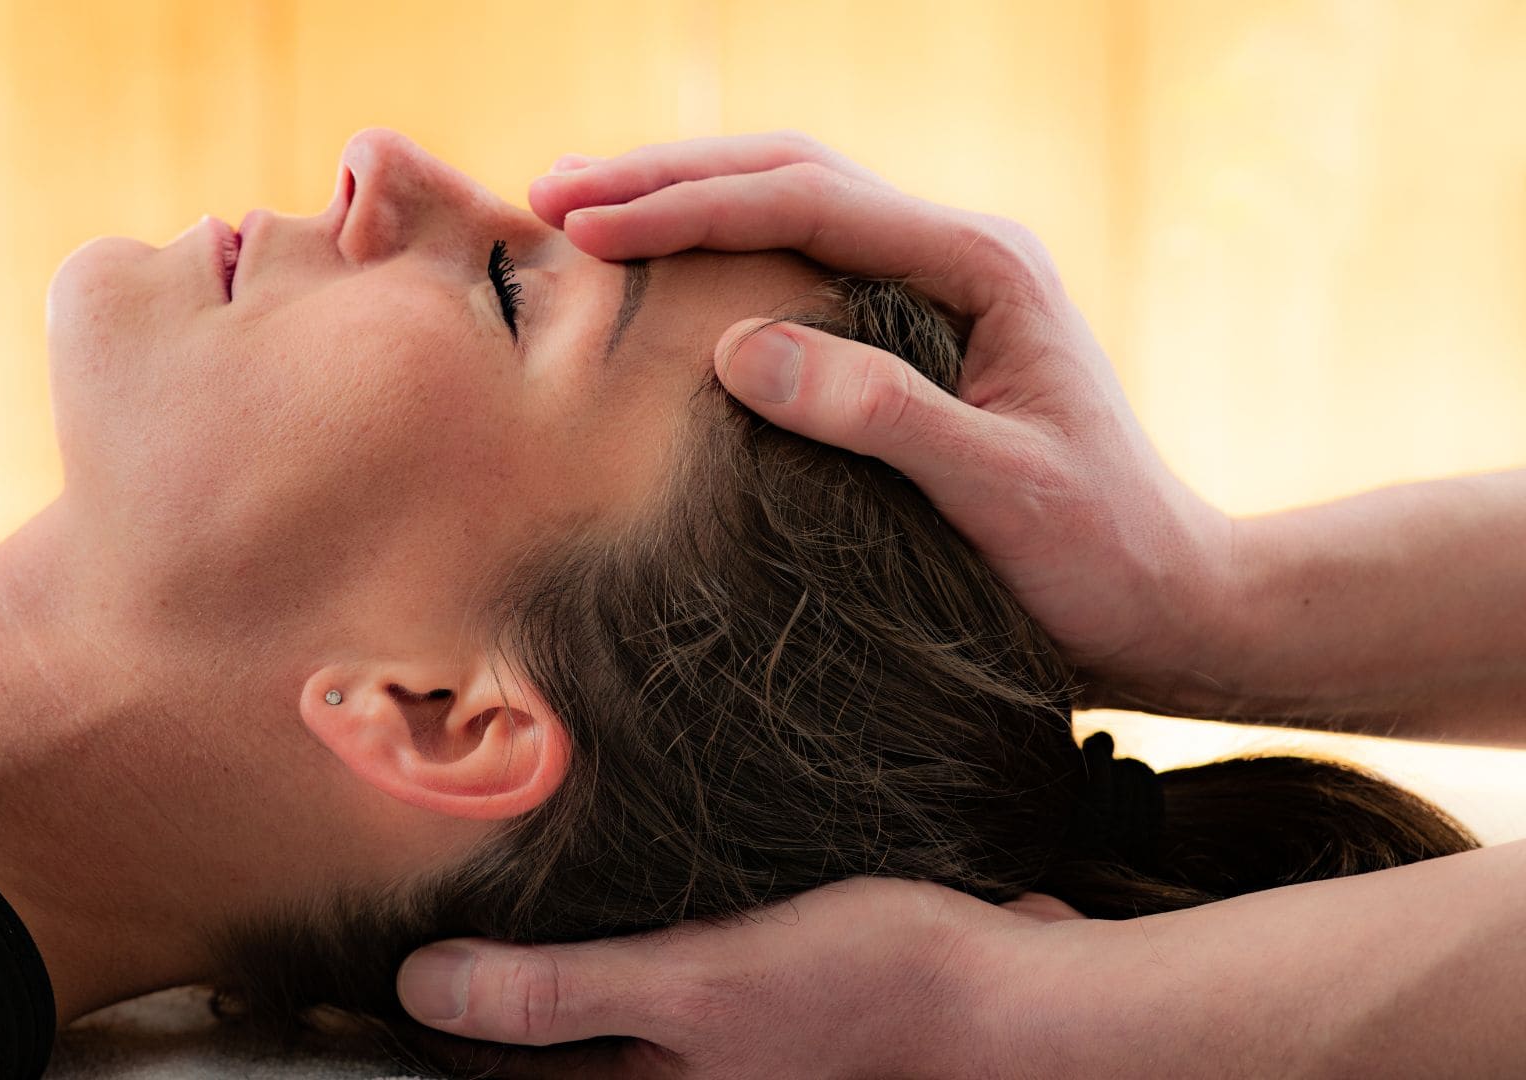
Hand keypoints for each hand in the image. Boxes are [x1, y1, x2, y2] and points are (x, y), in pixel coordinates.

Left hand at [395, 877, 1083, 1079]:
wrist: (1003, 992)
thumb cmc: (860, 991)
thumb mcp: (696, 988)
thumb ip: (562, 994)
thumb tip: (424, 989)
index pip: (495, 1076)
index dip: (417, 1026)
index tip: (338, 975)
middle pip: (532, 1047)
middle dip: (464, 988)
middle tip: (383, 917)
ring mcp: (703, 1051)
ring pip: (585, 1009)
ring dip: (526, 959)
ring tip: (456, 890)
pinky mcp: (736, 1001)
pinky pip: (640, 979)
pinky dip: (597, 938)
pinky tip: (582, 879)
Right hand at [531, 134, 1235, 709]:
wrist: (1164, 605)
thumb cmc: (1096, 557)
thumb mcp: (999, 491)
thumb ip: (881, 413)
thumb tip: (740, 347)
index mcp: (980, 265)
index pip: (809, 203)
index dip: (688, 208)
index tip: (589, 228)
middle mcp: (957, 255)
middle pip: (791, 176)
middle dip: (666, 178)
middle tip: (555, 192)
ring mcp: (934, 291)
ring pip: (790, 209)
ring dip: (686, 202)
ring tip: (584, 210)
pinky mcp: (912, 339)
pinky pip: (800, 269)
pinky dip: (719, 258)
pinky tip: (664, 277)